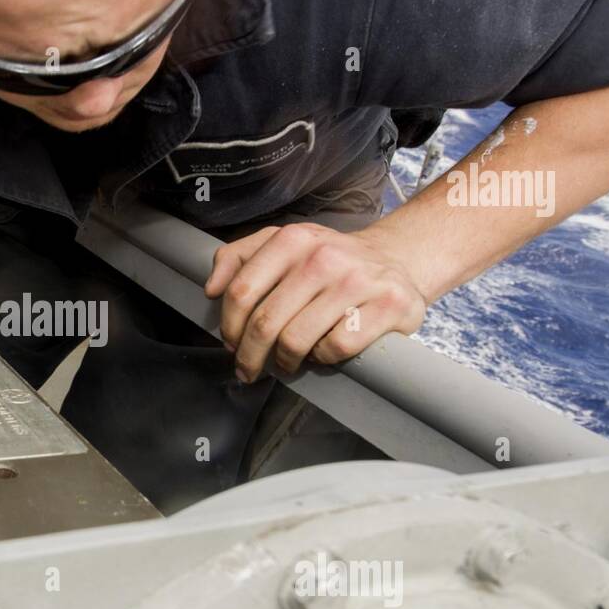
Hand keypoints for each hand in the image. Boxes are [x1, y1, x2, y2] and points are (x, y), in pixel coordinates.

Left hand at [205, 222, 427, 380]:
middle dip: (250, 355)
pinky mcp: (387, 306)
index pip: (242, 291)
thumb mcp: (286, 245)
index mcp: (294, 239)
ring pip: (296, 340)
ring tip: (287, 362)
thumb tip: (211, 288)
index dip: (230, 326)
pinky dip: (322, 358)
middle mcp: (324, 256)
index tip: (231, 343)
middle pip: (265, 322)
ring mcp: (357, 280)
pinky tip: (322, 352)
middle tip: (248, 369)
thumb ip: (240, 257)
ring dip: (285, 360)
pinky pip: (334, 348)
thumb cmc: (331, 262)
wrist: (396, 259)